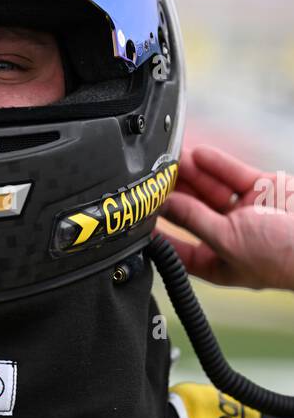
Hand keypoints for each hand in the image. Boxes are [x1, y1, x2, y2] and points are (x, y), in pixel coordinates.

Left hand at [159, 144, 293, 291]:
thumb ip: (195, 220)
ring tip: (170, 159)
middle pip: (192, 212)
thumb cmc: (282, 256)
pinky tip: (197, 155)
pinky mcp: (263, 189)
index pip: (179, 248)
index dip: (158, 234)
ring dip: (192, 175)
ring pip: (211, 190)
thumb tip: (167, 205)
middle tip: (152, 178)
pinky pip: (234, 174)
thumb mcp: (227, 240)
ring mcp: (247, 212)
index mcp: (218, 263)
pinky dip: (217, 164)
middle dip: (173, 195)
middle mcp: (230, 237)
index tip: (138, 218)